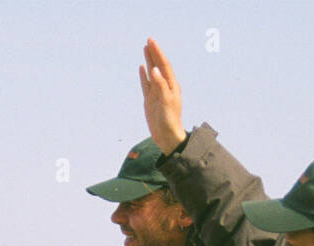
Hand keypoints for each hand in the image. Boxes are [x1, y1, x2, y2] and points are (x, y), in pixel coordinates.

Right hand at [140, 38, 187, 154]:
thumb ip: (160, 84)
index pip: (164, 65)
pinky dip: (144, 75)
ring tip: (145, 49)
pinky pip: (146, 84)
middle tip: (149, 40)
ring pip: (152, 73)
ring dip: (149, 60)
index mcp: (171, 85)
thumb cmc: (169, 119)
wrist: (167, 135)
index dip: (157, 53)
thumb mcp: (166, 101)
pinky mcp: (150, 100)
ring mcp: (156, 93)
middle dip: (154, 53)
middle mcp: (164, 87)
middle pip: (158, 66)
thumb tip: (154, 69)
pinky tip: (142, 68)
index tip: (151, 42)